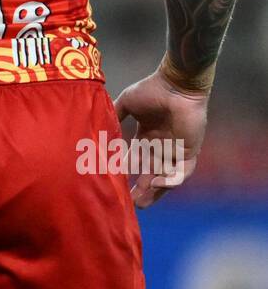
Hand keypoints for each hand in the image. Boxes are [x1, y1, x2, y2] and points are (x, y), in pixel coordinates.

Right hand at [114, 69, 208, 208]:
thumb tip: (98, 124)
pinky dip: (172, 181)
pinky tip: (158, 183)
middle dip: (141, 190)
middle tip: (130, 204)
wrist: (177, 84)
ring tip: (141, 203)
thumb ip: (115, 114)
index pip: (135, 161)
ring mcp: (176, 150)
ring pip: (165, 178)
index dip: (126, 173)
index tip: (114, 182)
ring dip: (155, 191)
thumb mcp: (127, 102)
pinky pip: (182, 172)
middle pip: (150, 174)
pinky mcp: (189, 151)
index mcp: (147, 137)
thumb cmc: (153, 89)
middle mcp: (161, 146)